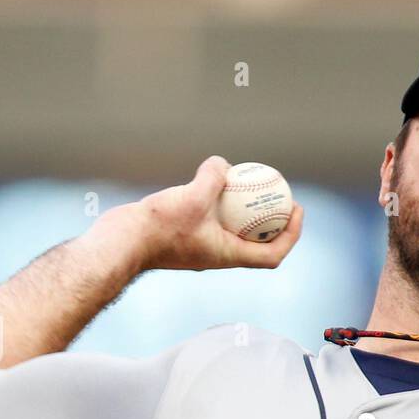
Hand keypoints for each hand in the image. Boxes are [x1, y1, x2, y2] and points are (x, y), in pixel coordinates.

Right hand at [113, 155, 303, 272]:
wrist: (122, 242)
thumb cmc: (158, 227)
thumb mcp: (192, 196)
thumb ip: (213, 178)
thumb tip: (224, 163)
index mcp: (228, 256)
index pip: (272, 255)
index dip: (291, 235)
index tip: (296, 211)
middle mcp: (218, 255)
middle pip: (258, 244)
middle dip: (274, 222)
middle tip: (281, 196)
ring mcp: (201, 247)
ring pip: (233, 230)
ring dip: (246, 212)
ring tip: (252, 184)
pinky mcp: (185, 236)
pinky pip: (212, 220)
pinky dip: (220, 203)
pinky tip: (216, 179)